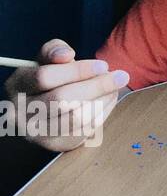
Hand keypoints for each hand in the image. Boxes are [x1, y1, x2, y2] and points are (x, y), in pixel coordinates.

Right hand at [3, 39, 127, 151]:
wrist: (52, 103)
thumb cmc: (53, 75)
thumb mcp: (49, 58)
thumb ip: (55, 50)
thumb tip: (66, 55)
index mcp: (16, 85)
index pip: (44, 77)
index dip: (77, 70)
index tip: (104, 65)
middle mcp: (20, 112)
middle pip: (62, 99)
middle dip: (97, 86)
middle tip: (121, 76)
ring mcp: (36, 132)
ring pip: (75, 117)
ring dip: (103, 100)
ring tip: (115, 88)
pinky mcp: (55, 145)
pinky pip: (84, 131)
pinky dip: (102, 114)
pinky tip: (108, 100)